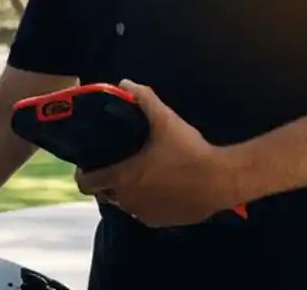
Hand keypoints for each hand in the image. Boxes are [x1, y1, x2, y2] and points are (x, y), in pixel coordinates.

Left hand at [74, 79, 242, 227]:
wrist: (222, 179)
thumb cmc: (189, 151)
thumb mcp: (165, 120)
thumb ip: (143, 99)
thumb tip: (125, 83)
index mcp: (122, 178)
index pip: (86, 183)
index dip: (84, 173)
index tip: (90, 162)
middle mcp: (129, 201)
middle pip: (105, 193)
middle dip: (107, 180)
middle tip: (117, 163)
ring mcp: (145, 215)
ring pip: (125, 204)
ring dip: (126, 192)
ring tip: (138, 173)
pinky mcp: (162, 222)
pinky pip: (144, 212)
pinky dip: (145, 202)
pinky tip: (158, 186)